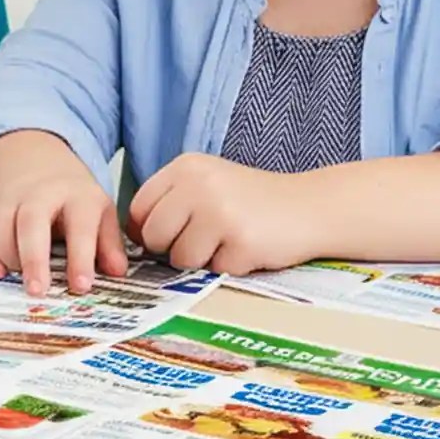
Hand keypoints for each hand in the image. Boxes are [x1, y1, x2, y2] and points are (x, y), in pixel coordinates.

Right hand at [0, 173, 127, 296]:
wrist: (45, 174)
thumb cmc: (77, 205)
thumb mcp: (102, 216)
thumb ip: (109, 245)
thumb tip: (117, 273)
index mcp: (75, 197)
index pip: (79, 224)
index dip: (81, 256)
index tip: (81, 287)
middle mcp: (39, 196)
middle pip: (30, 220)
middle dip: (31, 256)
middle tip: (36, 290)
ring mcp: (9, 204)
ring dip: (1, 254)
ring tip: (8, 279)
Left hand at [128, 154, 323, 275]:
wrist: (310, 206)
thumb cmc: (251, 201)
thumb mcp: (206, 184)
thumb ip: (170, 202)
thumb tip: (129, 235)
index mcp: (186, 167)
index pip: (138, 209)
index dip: (149, 230)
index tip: (171, 234)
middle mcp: (199, 184)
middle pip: (154, 236)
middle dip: (173, 248)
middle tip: (205, 239)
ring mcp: (220, 212)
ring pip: (180, 258)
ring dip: (202, 260)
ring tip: (228, 241)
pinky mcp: (241, 241)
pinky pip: (213, 271)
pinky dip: (229, 267)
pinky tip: (248, 248)